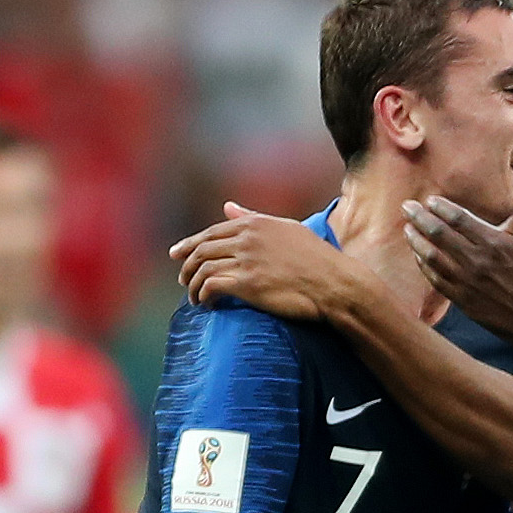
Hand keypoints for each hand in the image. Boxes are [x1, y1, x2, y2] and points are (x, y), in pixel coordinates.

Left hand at [170, 205, 370, 322]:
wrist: (336, 284)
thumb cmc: (318, 258)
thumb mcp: (287, 229)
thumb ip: (254, 218)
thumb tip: (228, 207)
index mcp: (255, 224)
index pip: (210, 232)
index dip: (189, 244)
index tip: (177, 255)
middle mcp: (247, 238)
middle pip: (201, 250)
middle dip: (186, 265)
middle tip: (183, 280)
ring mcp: (246, 260)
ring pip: (202, 268)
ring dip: (193, 284)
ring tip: (194, 297)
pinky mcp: (247, 284)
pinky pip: (212, 286)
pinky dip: (203, 295)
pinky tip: (206, 304)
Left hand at [404, 195, 512, 356]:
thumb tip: (502, 221)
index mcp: (497, 244)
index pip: (459, 219)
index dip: (441, 207)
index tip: (431, 201)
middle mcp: (478, 262)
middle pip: (439, 233)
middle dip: (419, 217)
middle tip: (407, 208)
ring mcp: (469, 284)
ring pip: (432, 257)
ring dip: (416, 241)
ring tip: (408, 230)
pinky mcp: (466, 304)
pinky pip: (437, 281)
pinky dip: (425, 267)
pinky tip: (420, 258)